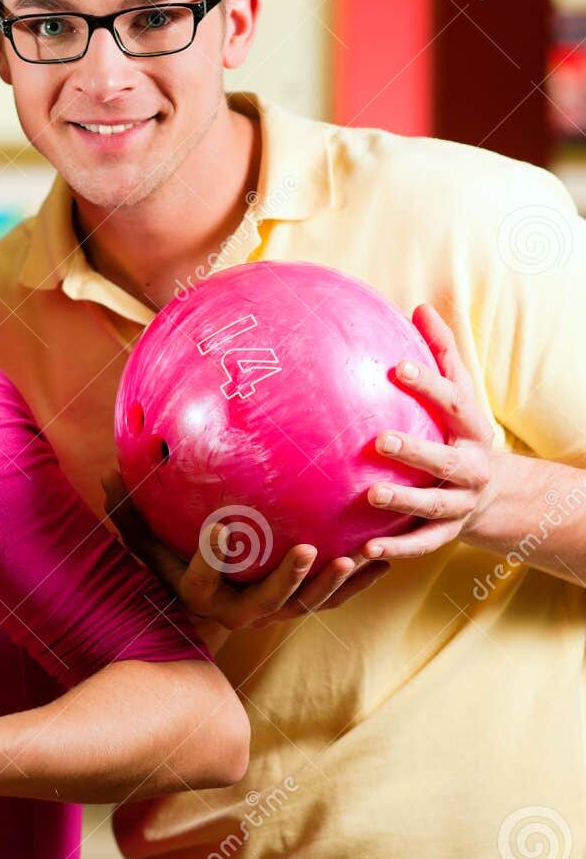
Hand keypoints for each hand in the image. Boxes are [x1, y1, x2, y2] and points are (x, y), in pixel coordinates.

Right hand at [102, 475, 389, 629]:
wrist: (198, 609)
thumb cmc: (170, 564)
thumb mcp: (145, 541)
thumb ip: (129, 512)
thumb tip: (106, 471)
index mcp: (199, 594)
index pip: (202, 578)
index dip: (211, 556)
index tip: (221, 528)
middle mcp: (237, 612)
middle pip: (266, 602)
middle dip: (289, 579)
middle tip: (308, 551)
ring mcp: (272, 614)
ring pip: (305, 606)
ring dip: (331, 585)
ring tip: (353, 558)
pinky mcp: (297, 609)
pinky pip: (331, 601)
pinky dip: (356, 584)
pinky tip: (382, 560)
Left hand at [360, 304, 494, 559]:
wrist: (495, 493)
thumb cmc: (459, 431)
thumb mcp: (459, 394)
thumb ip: (441, 354)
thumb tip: (418, 307)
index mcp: (472, 429)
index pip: (454, 403)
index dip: (429, 385)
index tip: (396, 369)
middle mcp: (470, 468)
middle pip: (446, 461)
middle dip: (415, 451)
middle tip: (379, 439)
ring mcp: (460, 504)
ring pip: (433, 507)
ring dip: (402, 503)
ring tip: (370, 497)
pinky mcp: (445, 534)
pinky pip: (420, 545)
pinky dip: (396, 550)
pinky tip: (364, 551)